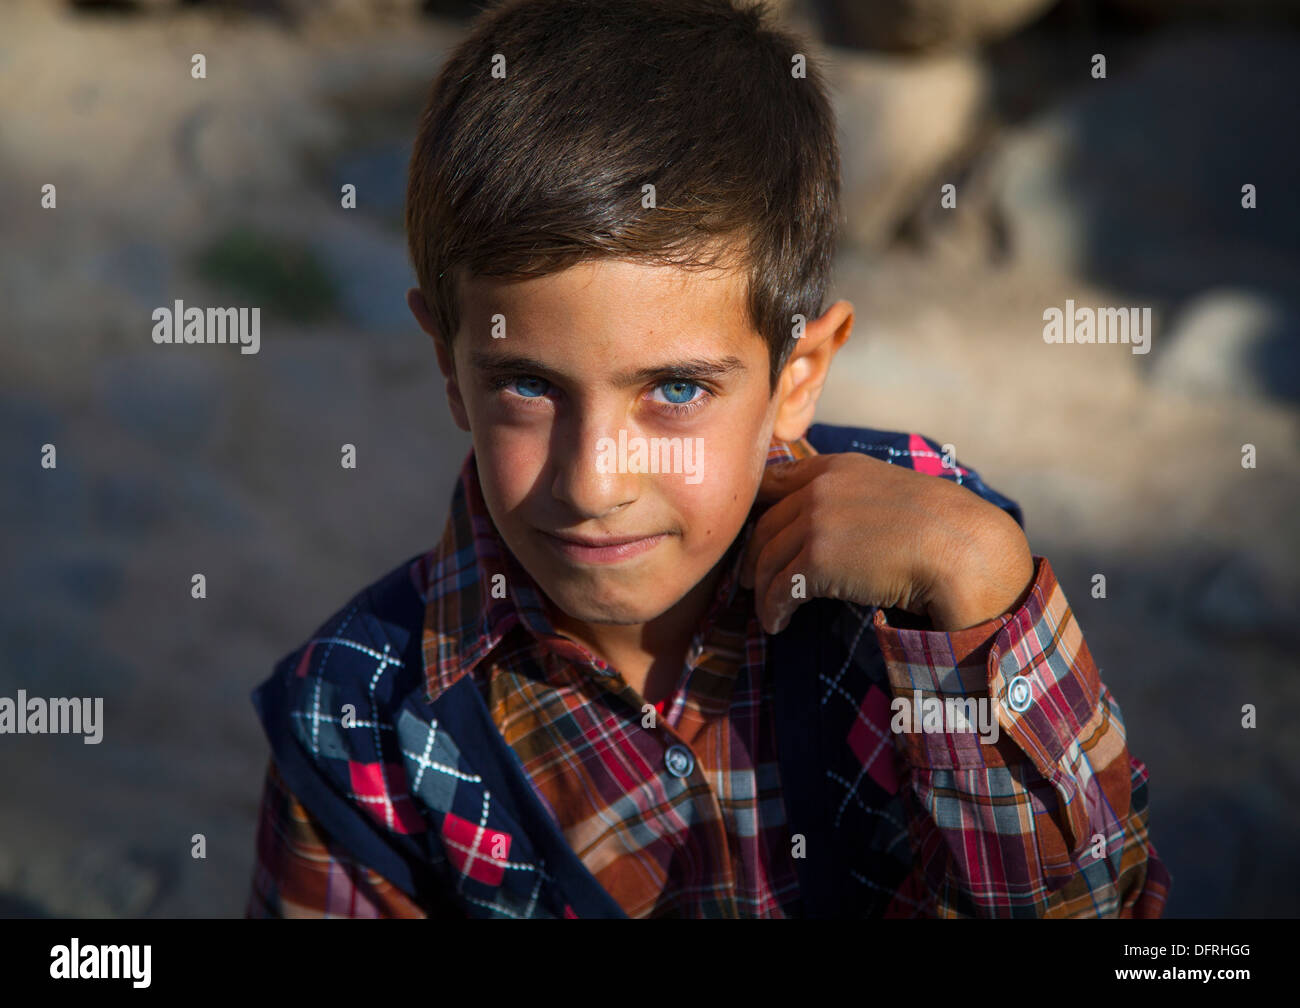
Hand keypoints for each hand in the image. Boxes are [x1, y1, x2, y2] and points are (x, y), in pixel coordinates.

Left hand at [737, 452, 1033, 632]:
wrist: (960, 547)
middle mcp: (820, 488)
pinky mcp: (816, 558)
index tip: (750, 532)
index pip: (776, 479)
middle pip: (765, 525)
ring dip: (763, 591)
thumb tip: (838, 528)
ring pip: (767, 560)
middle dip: (753, 557)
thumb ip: (856, 497)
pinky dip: (773, 610)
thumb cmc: (940, 528)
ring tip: (768, 612)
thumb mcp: (891, 493)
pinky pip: (779, 588)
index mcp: (838, 467)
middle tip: (750, 579)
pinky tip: (777, 624)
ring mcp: (816, 521)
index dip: (757, 508)